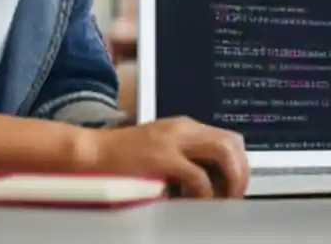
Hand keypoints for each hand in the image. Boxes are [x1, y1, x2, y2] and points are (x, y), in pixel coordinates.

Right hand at [80, 117, 249, 197]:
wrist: (89, 153)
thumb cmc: (120, 158)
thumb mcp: (159, 150)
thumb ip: (184, 157)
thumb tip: (211, 180)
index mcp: (184, 127)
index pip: (227, 138)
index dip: (239, 163)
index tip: (236, 185)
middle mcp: (182, 129)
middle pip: (231, 141)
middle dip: (241, 171)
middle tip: (235, 195)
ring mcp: (172, 141)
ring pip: (223, 151)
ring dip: (230, 178)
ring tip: (223, 199)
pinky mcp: (161, 158)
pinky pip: (197, 175)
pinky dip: (204, 191)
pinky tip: (198, 202)